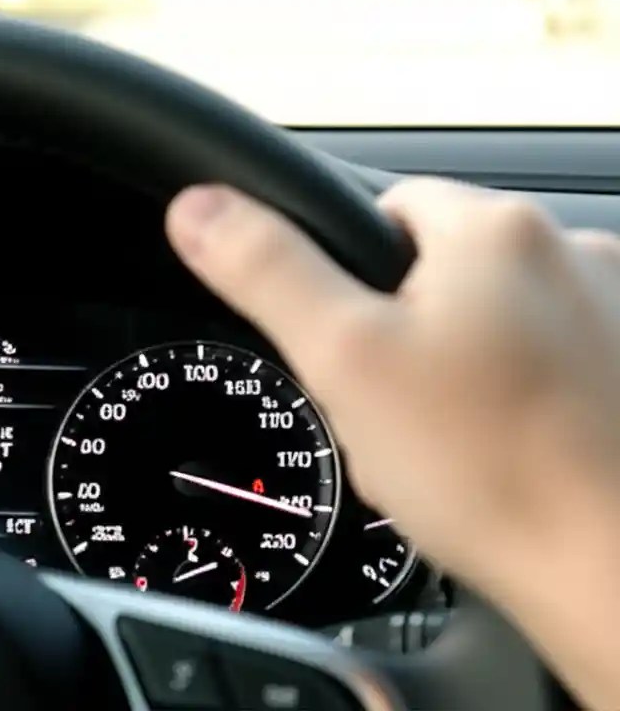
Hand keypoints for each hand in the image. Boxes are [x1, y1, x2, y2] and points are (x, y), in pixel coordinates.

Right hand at [166, 178, 619, 708]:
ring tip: (454, 443)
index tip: (350, 346)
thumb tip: (199, 208)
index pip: (385, 208)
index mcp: (496, 229)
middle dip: (399, 337)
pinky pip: (541, 364)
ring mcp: (614, 311)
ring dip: (458, 371)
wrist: (606, 570)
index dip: (346, 281)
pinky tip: (502, 453)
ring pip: (489, 324)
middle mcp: (573, 252)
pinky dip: (512, 401)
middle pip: (437, 273)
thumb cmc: (491, 471)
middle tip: (394, 409)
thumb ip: (266, 271)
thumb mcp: (341, 359)